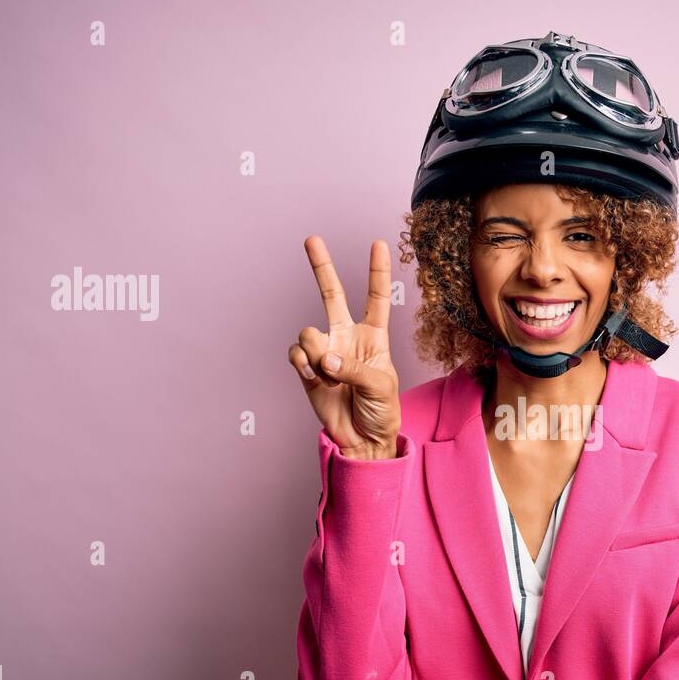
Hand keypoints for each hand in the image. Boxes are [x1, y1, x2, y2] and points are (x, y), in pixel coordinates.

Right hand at [289, 236, 400, 458]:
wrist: (363, 440)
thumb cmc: (382, 410)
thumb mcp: (381, 386)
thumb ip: (353, 367)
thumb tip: (324, 357)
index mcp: (374, 336)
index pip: (376, 298)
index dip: (377, 271)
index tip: (379, 243)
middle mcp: (347, 337)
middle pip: (332, 294)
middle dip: (321, 266)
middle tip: (312, 239)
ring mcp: (325, 351)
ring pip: (308, 332)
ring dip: (318, 355)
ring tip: (332, 377)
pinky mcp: (307, 368)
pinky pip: (296, 354)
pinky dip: (305, 366)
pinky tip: (317, 380)